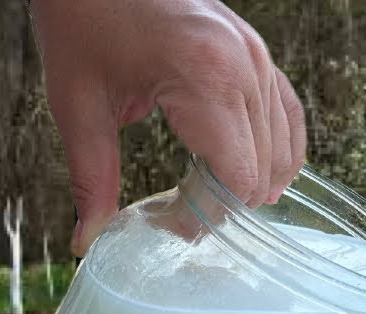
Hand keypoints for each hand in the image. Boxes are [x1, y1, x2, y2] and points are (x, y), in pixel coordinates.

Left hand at [29, 0, 308, 255]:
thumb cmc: (84, 19)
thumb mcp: (77, 104)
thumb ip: (91, 178)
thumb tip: (87, 239)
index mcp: (205, 80)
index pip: (237, 178)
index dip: (210, 215)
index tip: (174, 225)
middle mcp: (244, 68)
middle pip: (262, 169)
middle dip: (226, 201)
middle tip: (184, 215)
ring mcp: (257, 57)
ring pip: (283, 147)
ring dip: (252, 179)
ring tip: (212, 196)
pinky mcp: (258, 52)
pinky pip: (288, 113)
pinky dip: (279, 149)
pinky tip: (262, 173)